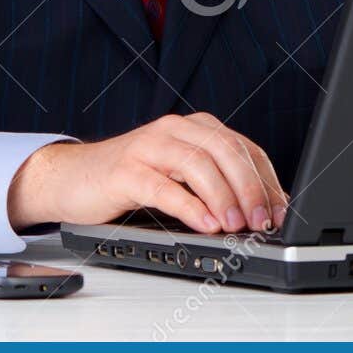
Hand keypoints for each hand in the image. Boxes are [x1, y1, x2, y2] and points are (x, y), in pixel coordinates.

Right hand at [7, 112, 287, 234]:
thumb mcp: (182, 175)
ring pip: (198, 165)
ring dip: (223, 197)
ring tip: (236, 225)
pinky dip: (190, 207)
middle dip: (250, 188)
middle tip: (262, 220)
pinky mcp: (126, 171)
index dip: (266, 180)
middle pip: (225, 151)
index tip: (280, 210)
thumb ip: (217, 183)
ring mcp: (149, 147)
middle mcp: (175, 129)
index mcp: (196, 127)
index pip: (244, 147)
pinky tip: (205, 224)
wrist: (73, 177)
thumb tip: (264, 209)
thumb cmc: (132, 178)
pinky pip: (164, 187)